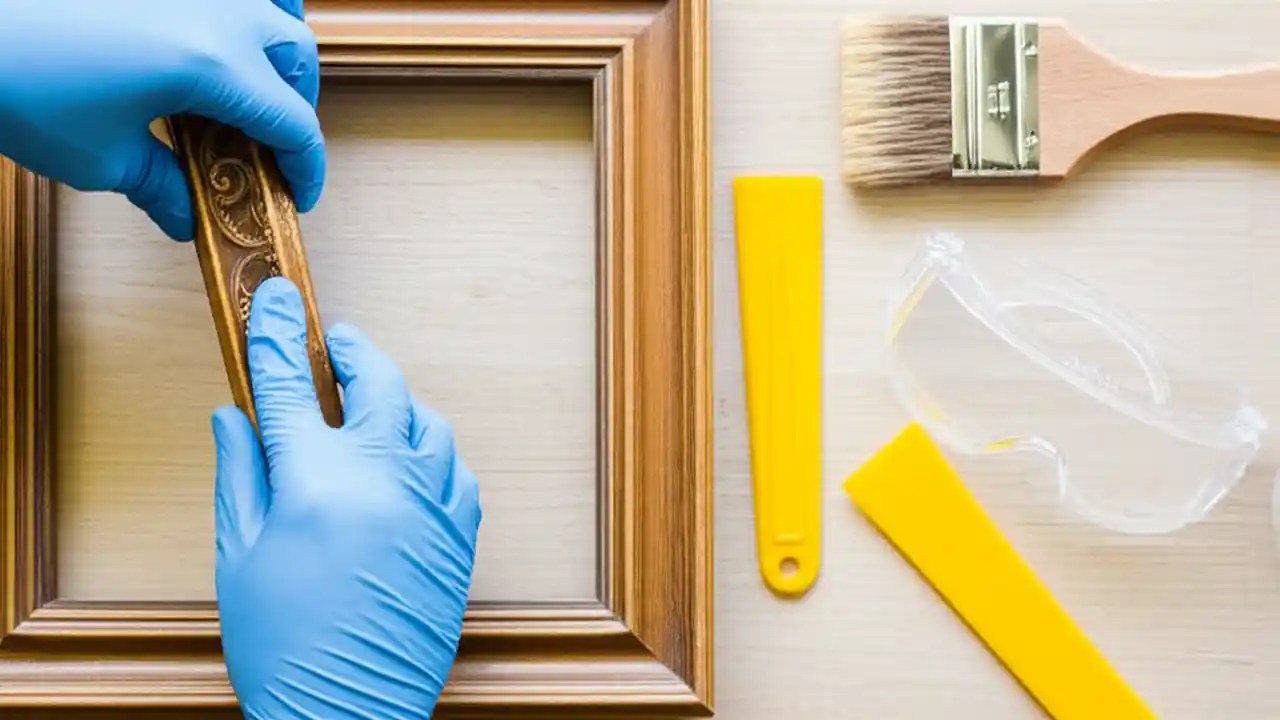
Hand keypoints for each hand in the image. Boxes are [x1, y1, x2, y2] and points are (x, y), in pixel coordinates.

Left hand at [0, 0, 323, 240]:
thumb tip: (185, 212)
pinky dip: (233, 23)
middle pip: (295, 57)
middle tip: (268, 148)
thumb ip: (159, 186)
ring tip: (239, 97)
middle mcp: (215, 12)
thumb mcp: (99, 156)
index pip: (293, 122)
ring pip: (266, 14)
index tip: (296, 196)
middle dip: (294, 106)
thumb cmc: (19, 76)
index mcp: (215, 64)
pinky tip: (206, 45)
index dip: (305, 168)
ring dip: (268, 58)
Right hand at [212, 278, 480, 718]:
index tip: (274, 300)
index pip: (290, 381)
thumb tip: (233, 413)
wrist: (346, 713)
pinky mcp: (459, 535)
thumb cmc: (282, 644)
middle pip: (376, 381)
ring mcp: (429, 503)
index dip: (277, 333)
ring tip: (374, 403)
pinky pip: (458, 470)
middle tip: (336, 342)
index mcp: (315, 478)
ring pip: (427, 421)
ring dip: (399, 401)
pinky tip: (415, 459)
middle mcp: (381, 476)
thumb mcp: (239, 555)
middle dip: (353, 350)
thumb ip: (239, 474)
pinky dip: (434, 453)